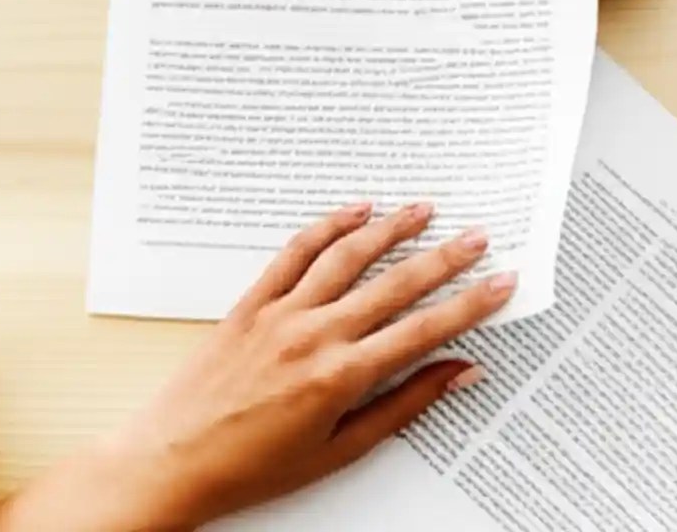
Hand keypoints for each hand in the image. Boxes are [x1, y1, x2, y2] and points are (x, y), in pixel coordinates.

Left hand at [0, 202, 513, 530]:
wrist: (175, 461)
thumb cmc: (254, 467)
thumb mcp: (341, 449)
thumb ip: (403, 405)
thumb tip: (457, 374)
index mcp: (341, 377)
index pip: (423, 330)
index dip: (470, 305)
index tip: (502, 283)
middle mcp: (314, 335)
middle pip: (394, 285)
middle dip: (444, 259)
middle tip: (478, 237)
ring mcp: (280, 314)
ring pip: (346, 258)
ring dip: (390, 230)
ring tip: (423, 210)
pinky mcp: (250, 304)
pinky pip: (293, 254)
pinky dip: (326, 228)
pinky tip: (354, 212)